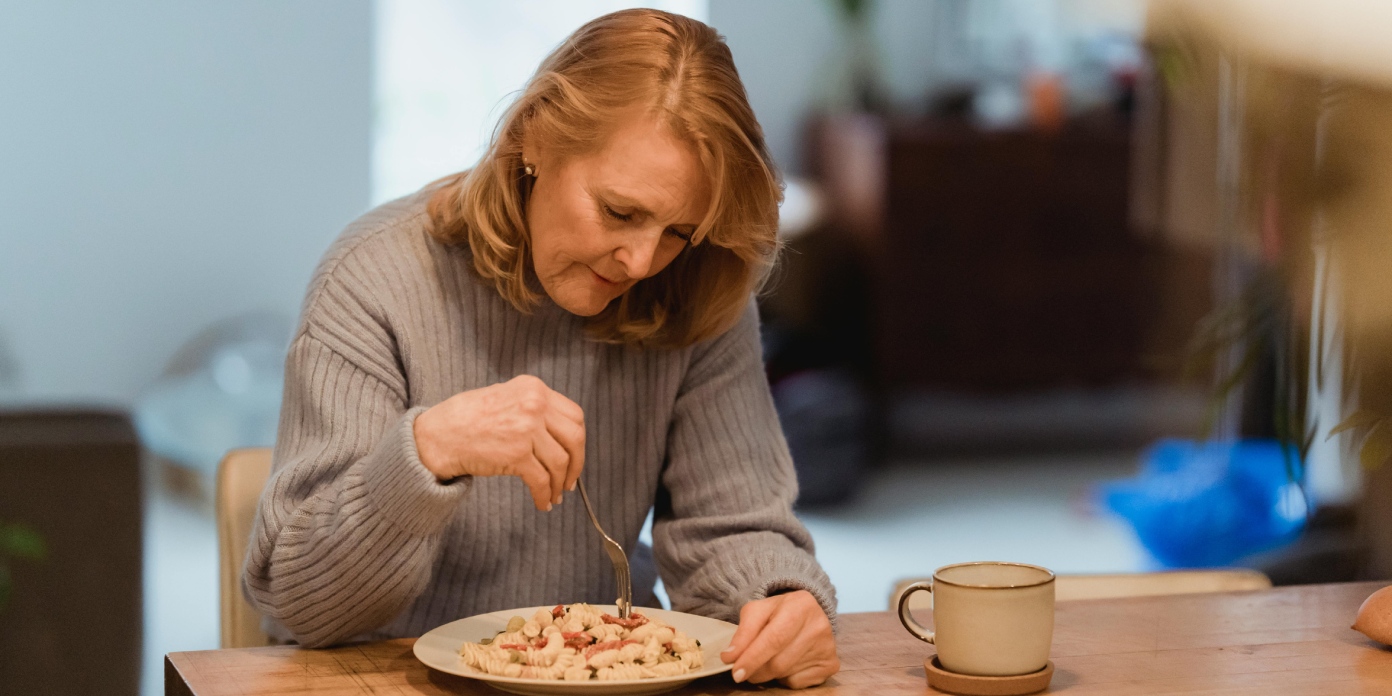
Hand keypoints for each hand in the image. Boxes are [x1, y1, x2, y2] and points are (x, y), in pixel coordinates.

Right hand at [413, 375, 584, 510]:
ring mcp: (527, 429)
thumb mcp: (506, 396)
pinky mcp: (517, 455)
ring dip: (560, 484)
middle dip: (577, 464)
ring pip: (561, 462)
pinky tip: (542, 503)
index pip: (574, 415)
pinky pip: (542, 480)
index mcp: (534, 388)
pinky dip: (545, 495)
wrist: (439, 435)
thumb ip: (533, 407)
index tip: (575, 455)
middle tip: (570, 481)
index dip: (578, 440)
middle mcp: (535, 405)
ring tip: (555, 495)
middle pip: (575, 438)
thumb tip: (559, 434)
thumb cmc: (467, 418)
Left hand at [720, 590, 838, 688]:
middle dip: (756, 669)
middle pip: (779, 661)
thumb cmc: (778, 612)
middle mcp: (819, 625)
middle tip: (745, 669)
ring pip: (786, 673)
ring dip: (769, 673)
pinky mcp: (831, 664)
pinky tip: (787, 662)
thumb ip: (743, 632)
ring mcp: (828, 647)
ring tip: (769, 659)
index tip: (736, 672)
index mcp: (801, 605)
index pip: (774, 639)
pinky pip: (798, 682)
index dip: (753, 658)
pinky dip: (785, 678)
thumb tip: (730, 657)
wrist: (808, 612)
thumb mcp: (758, 611)